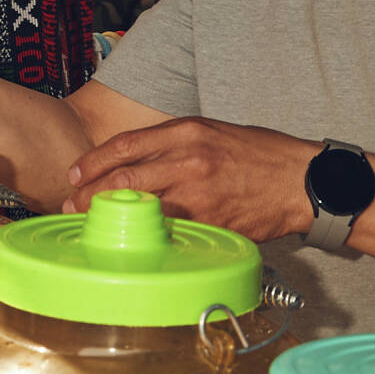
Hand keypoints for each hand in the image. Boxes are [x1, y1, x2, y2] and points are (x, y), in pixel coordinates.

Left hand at [67, 118, 314, 241]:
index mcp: (187, 132)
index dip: (92, 162)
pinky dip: (149, 236)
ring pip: (141, 209)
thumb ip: (171, 143)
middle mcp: (189, 160)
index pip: (124, 146)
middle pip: (124, 180)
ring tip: (96, 225)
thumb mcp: (212, 132)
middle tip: (72, 205)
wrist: (302, 180)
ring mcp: (200, 195)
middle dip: (90, 195)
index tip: (74, 175)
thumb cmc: (258, 155)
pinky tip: (136, 241)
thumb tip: (130, 161)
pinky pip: (171, 231)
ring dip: (113, 220)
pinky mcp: (212, 224)